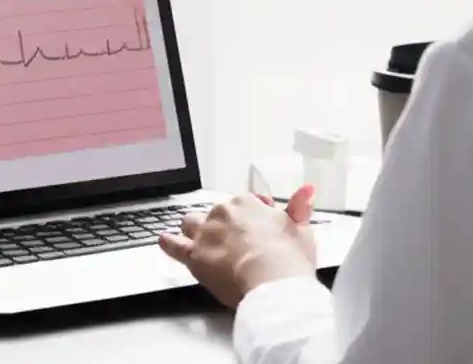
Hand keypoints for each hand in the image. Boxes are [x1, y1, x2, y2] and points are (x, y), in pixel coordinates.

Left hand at [158, 185, 318, 307]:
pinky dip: (169, 243)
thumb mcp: (302, 229)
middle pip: (217, 214)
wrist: (272, 281)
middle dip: (225, 225)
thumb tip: (306, 190)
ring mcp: (206, 234)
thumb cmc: (288, 258)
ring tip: (202, 240)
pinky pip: (174, 245)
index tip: (261, 229)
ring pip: (192, 224)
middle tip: (239, 244)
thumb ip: (300, 206)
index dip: (252, 217)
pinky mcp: (195, 256)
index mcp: (247, 203)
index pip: (245, 203)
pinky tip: (167, 242)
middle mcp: (222, 213)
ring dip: (195, 229)